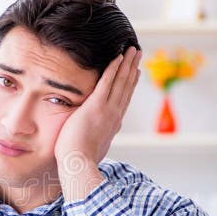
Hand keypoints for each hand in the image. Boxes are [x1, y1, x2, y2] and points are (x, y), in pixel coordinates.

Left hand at [54, 46, 141, 201]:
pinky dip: (114, 69)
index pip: (123, 100)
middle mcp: (114, 115)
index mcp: (112, 125)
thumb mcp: (92, 149)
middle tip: (138, 55)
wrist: (78, 165)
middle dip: (133, 69)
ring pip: (121, 82)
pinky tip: (118, 57)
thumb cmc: (80, 162)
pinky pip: (107, 83)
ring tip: (133, 50)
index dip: (130, 85)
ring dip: (127, 64)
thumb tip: (90, 143)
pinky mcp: (96, 106)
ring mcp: (107, 110)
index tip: (135, 73)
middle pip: (126, 87)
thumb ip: (93, 141)